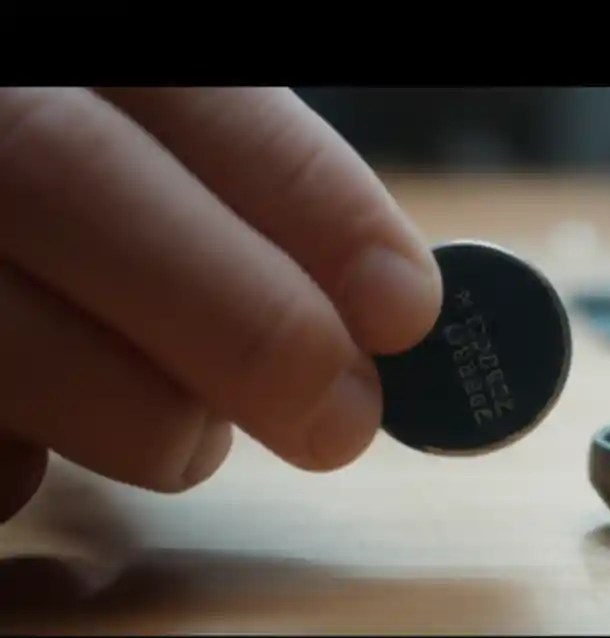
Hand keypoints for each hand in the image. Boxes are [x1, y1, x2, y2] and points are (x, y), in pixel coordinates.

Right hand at [0, 88, 441, 519]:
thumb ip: (232, 181)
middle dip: (239, 321)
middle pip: (73, 184)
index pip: (198, 95)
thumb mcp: (141, 126)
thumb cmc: (76, 170)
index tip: (404, 305)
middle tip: (340, 419)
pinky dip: (17, 456)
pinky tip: (46, 438)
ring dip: (137, 411)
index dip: (309, 201)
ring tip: (193, 434)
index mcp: (64, 39)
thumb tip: (381, 302)